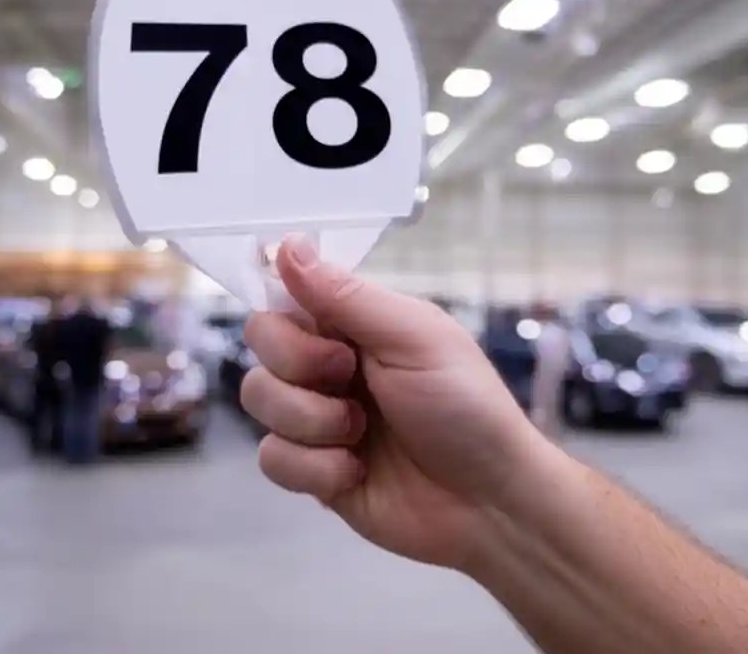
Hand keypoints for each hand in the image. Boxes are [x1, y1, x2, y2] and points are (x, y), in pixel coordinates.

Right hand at [242, 238, 541, 570]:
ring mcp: (316, 418)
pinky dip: (314, 469)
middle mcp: (328, 365)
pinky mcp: (311, 471)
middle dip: (300, 370)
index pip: (283, 298)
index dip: (288, 318)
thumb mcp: (415, 337)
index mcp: (354, 323)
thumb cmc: (466, 408)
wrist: (488, 504)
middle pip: (260, 347)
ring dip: (311, 422)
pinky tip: (355, 473)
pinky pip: (271, 458)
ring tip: (360, 436)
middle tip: (351, 381)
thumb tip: (288, 244)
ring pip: (258, 401)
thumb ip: (346, 294)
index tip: (328, 337)